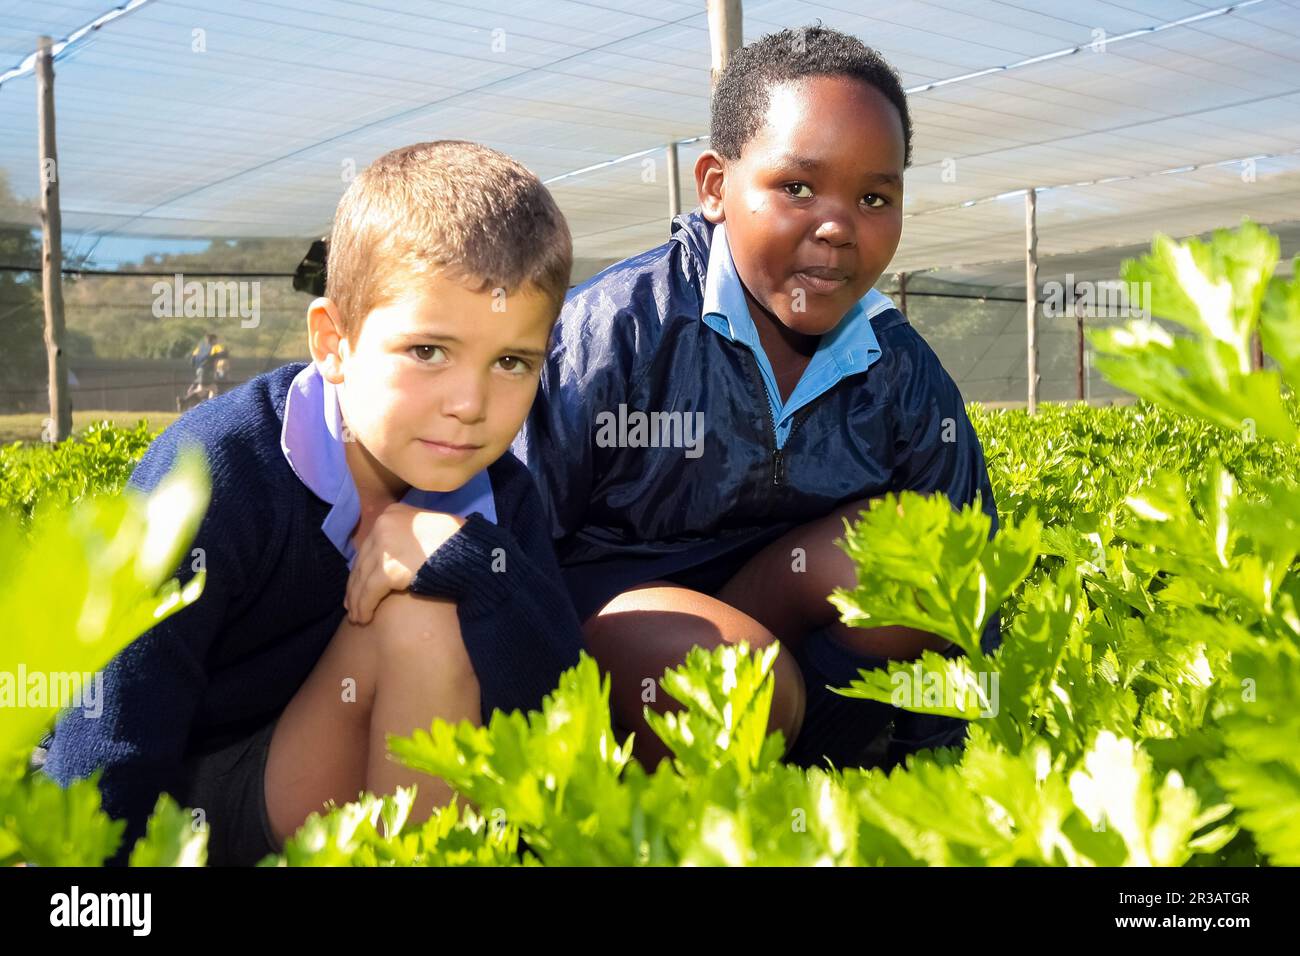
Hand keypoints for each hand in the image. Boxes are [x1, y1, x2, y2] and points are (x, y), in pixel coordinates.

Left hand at [344, 503, 465, 624]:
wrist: (469, 551)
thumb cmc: (456, 542)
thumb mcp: (427, 529)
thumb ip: (408, 537)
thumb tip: (399, 556)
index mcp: (392, 514)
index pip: (370, 545)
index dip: (362, 568)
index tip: (358, 584)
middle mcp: (383, 526)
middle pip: (362, 561)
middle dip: (355, 586)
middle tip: (351, 605)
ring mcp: (384, 547)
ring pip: (362, 579)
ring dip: (357, 601)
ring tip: (357, 617)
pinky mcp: (389, 569)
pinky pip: (369, 592)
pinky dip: (365, 607)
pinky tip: (364, 618)